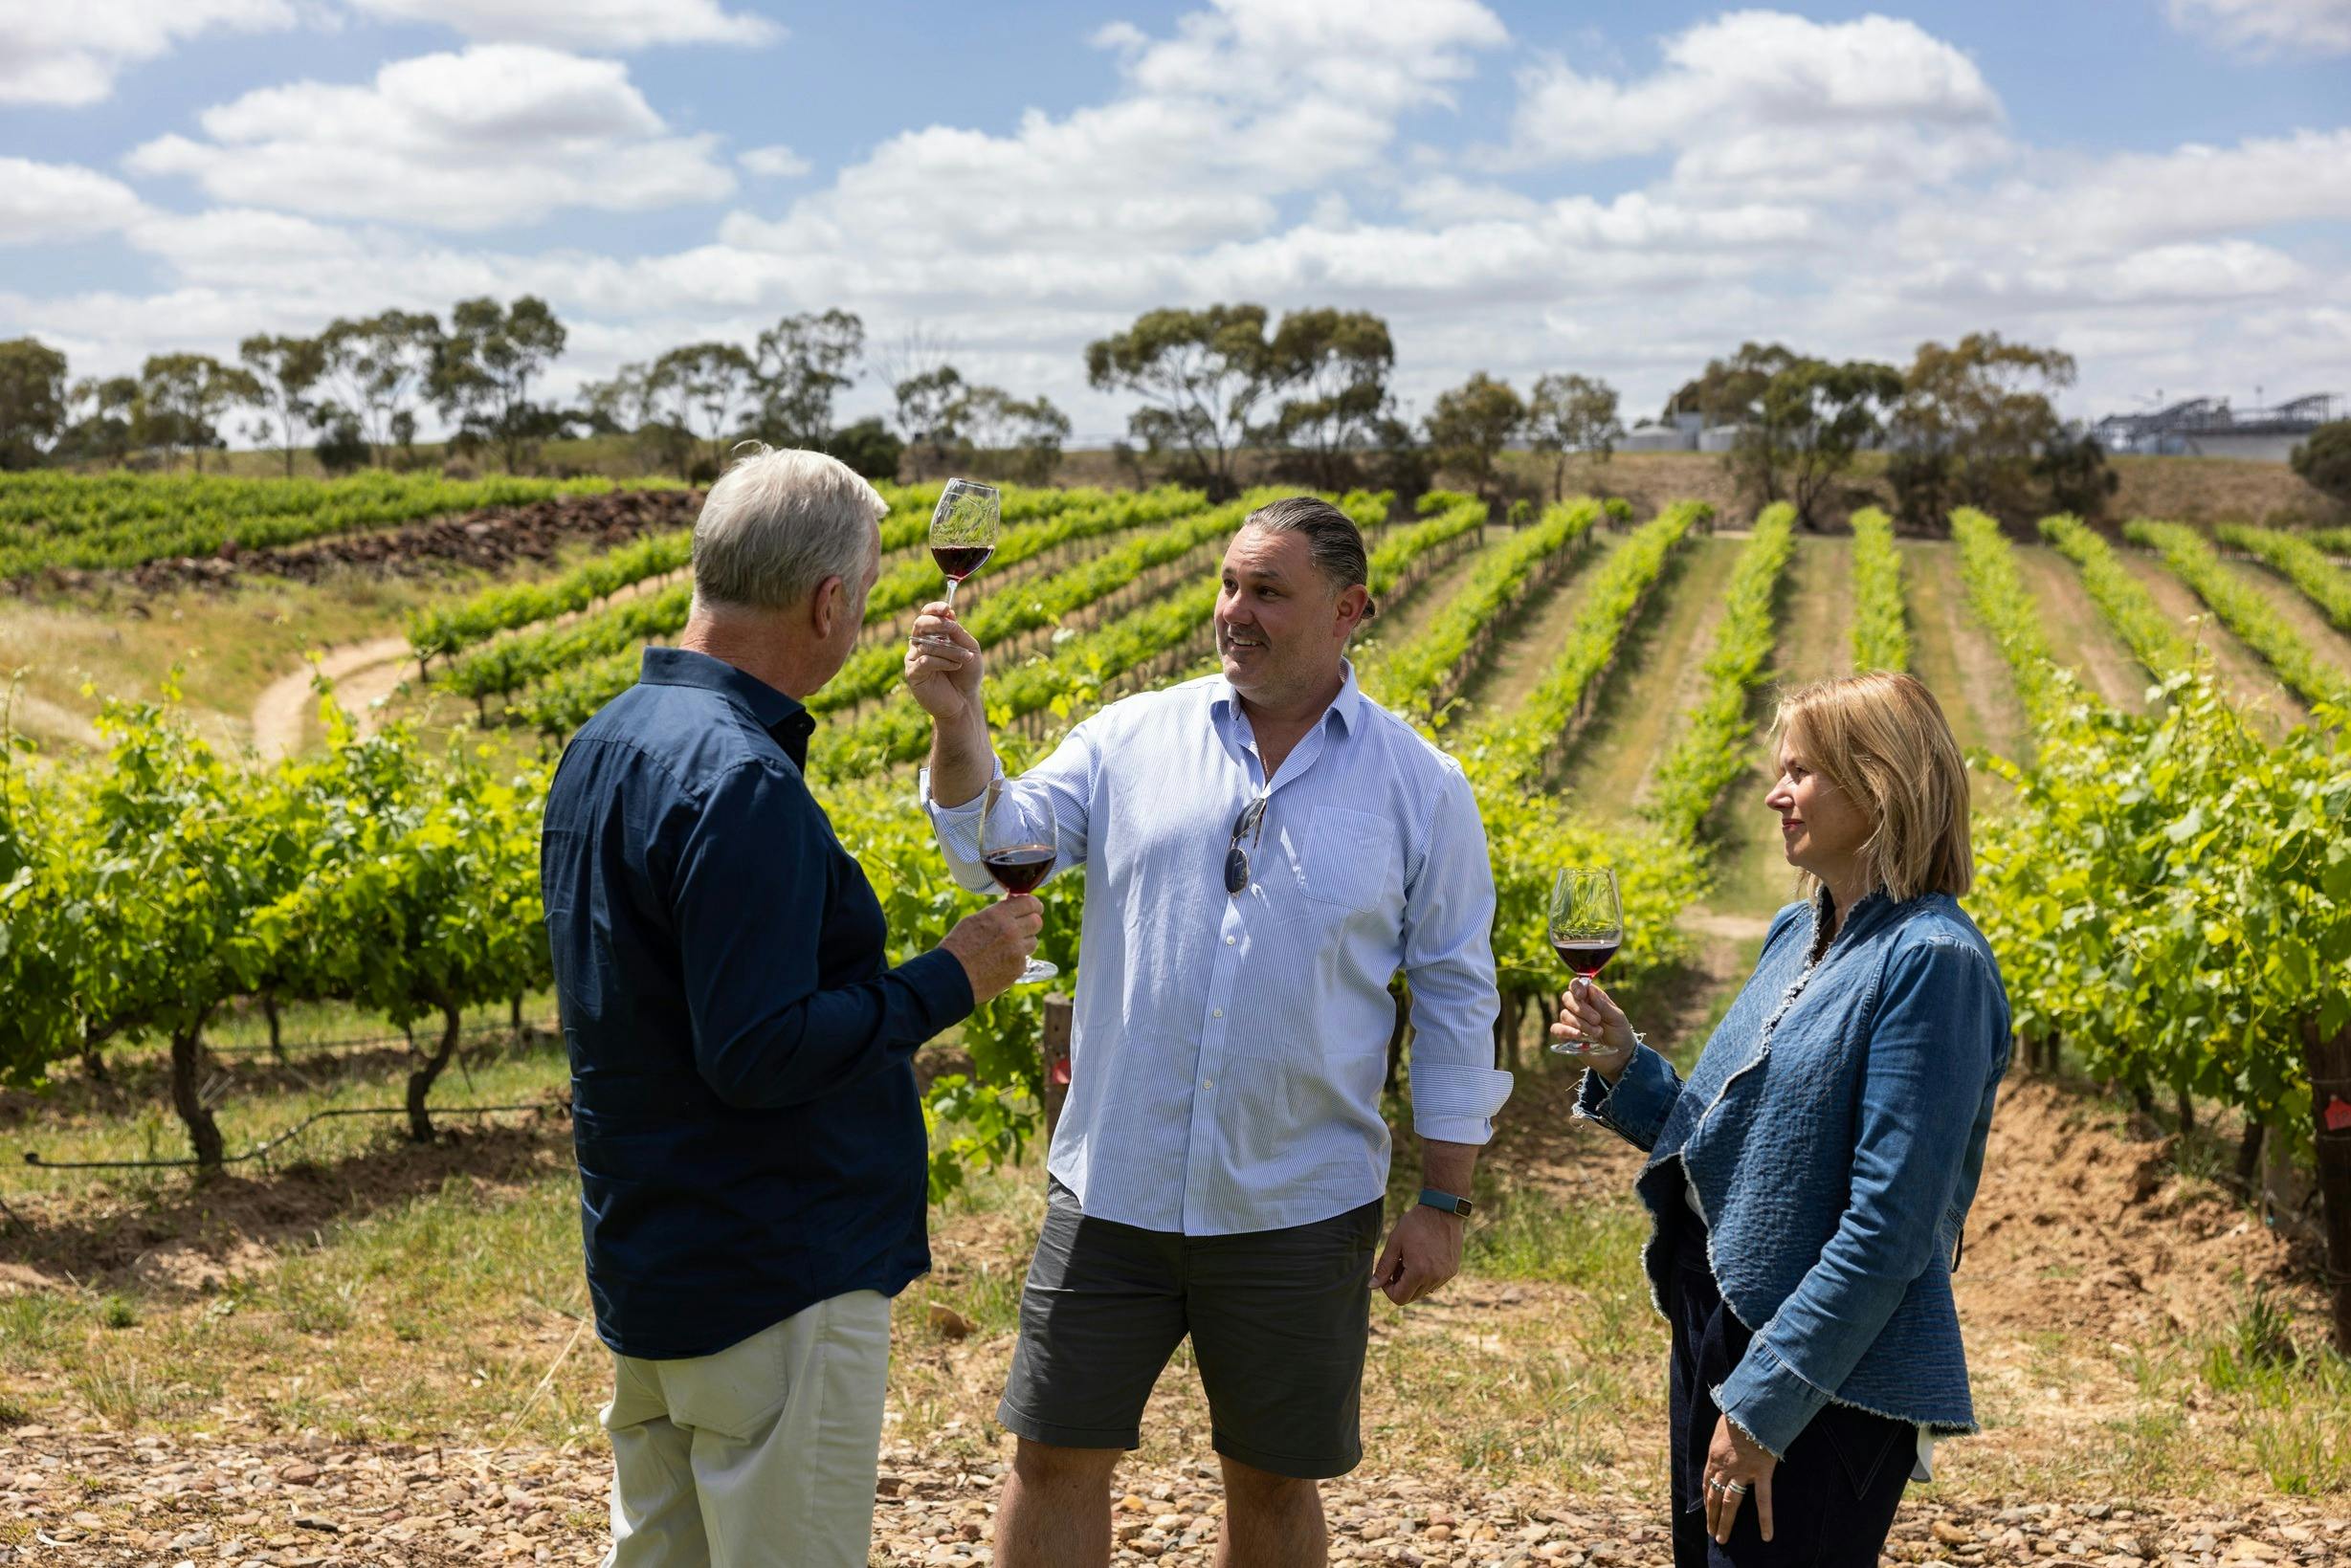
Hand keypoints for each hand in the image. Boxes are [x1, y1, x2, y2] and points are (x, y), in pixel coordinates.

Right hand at [904, 602, 982, 722]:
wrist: (964, 702)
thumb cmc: (967, 675)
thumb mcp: (970, 649)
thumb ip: (958, 633)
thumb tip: (949, 614)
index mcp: (933, 635)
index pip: (927, 615)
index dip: (934, 609)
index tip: (947, 608)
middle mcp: (921, 644)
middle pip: (920, 624)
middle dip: (937, 623)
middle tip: (952, 627)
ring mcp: (914, 658)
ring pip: (927, 645)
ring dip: (950, 650)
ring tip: (965, 658)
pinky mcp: (912, 674)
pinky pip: (924, 661)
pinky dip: (942, 662)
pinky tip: (955, 667)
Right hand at [938, 895, 1041, 1002]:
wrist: (952, 977)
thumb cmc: (957, 948)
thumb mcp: (973, 921)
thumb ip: (996, 914)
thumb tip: (1012, 905)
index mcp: (999, 915)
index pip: (1029, 903)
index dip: (1034, 905)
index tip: (1035, 908)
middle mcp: (1011, 931)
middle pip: (1036, 922)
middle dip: (1031, 923)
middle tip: (1023, 927)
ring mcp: (1017, 951)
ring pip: (1033, 942)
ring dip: (1024, 943)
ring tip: (1006, 948)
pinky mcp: (1019, 968)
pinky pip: (1025, 960)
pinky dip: (1016, 961)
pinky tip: (1000, 963)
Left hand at [1371, 1203, 1463, 1305]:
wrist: (1443, 1209)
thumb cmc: (1416, 1223)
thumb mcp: (1395, 1243)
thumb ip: (1383, 1267)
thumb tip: (1371, 1286)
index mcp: (1418, 1272)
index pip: (1399, 1298)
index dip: (1388, 1289)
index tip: (1387, 1273)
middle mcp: (1434, 1278)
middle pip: (1411, 1297)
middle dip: (1400, 1284)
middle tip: (1399, 1262)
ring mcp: (1445, 1275)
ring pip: (1423, 1291)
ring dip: (1413, 1281)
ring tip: (1412, 1258)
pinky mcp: (1452, 1270)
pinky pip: (1435, 1283)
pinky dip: (1426, 1276)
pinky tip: (1424, 1257)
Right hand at [1549, 978, 1637, 1082]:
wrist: (1620, 1056)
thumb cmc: (1620, 1033)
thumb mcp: (1617, 1018)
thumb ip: (1603, 1005)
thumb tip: (1590, 989)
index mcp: (1591, 998)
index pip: (1577, 985)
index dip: (1576, 987)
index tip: (1581, 995)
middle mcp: (1579, 1008)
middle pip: (1568, 998)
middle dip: (1581, 1009)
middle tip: (1597, 1019)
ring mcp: (1572, 1022)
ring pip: (1565, 1015)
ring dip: (1581, 1024)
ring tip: (1598, 1032)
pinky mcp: (1567, 1036)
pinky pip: (1557, 1029)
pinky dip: (1565, 1030)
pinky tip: (1578, 1035)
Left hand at [1703, 1414, 1777, 1545]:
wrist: (1753, 1405)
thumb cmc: (1739, 1410)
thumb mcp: (1724, 1423)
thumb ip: (1725, 1435)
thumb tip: (1727, 1434)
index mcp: (1714, 1455)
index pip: (1707, 1482)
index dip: (1707, 1497)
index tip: (1708, 1508)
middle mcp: (1724, 1466)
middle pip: (1715, 1496)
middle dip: (1712, 1516)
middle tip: (1711, 1532)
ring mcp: (1742, 1471)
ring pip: (1731, 1502)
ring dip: (1724, 1521)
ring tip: (1721, 1539)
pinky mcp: (1761, 1473)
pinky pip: (1763, 1501)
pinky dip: (1765, 1520)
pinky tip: (1767, 1536)